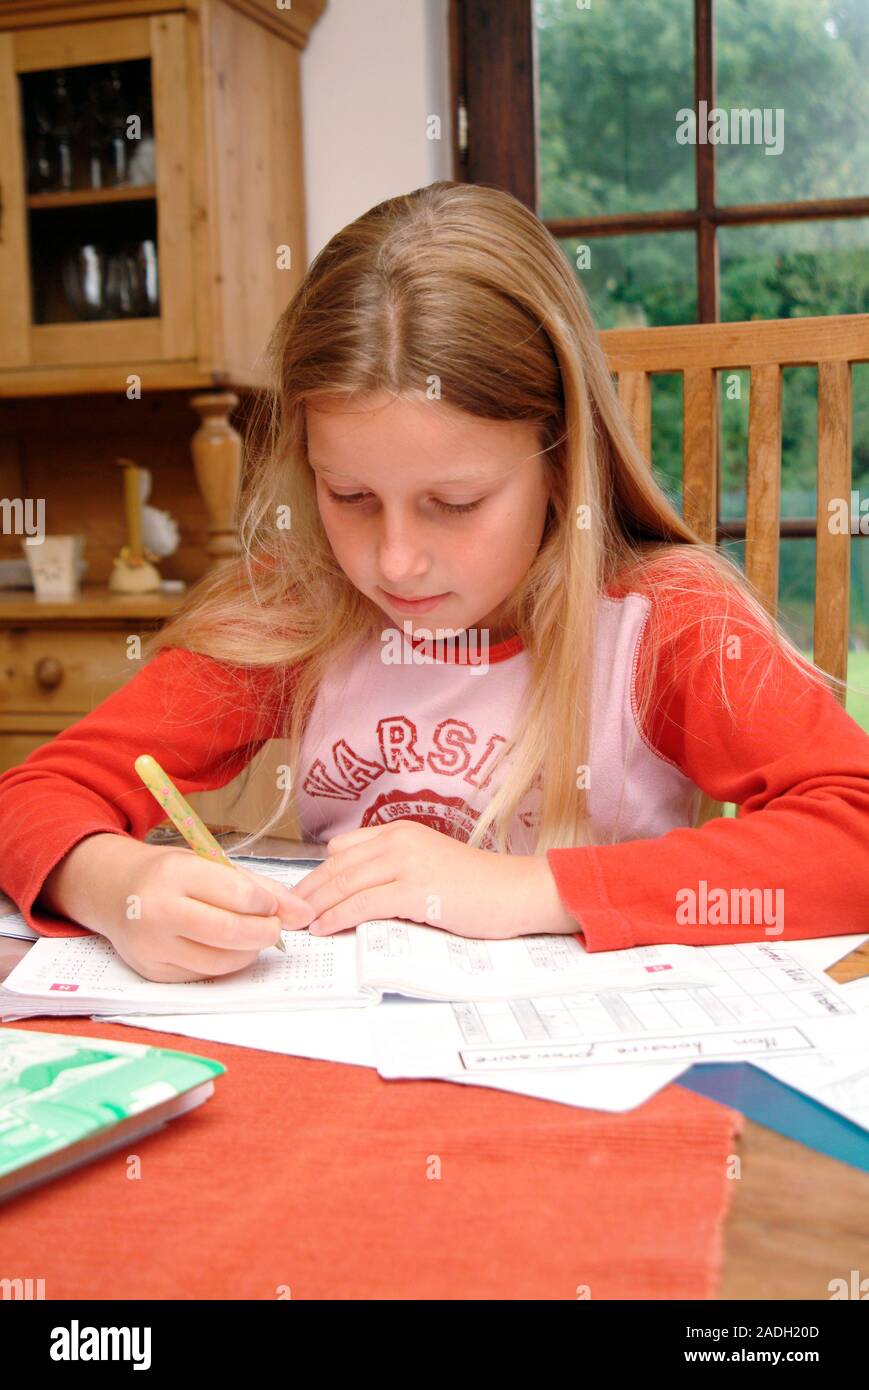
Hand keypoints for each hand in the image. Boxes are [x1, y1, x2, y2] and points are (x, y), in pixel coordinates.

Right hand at [41, 834, 315, 982]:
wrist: (114, 891)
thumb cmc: (170, 874)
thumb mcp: (209, 865)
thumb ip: (258, 887)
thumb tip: (304, 913)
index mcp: (175, 873)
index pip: (237, 894)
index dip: (267, 904)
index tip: (275, 905)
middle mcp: (158, 910)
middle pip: (229, 933)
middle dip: (265, 933)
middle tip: (275, 928)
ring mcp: (152, 945)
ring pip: (219, 962)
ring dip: (249, 952)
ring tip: (253, 938)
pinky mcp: (153, 971)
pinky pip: (203, 975)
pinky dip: (226, 964)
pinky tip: (228, 949)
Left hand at [290, 820, 577, 939]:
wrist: (517, 891)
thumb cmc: (477, 886)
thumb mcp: (428, 865)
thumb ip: (393, 869)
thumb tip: (354, 890)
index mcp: (399, 831)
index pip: (342, 850)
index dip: (316, 875)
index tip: (299, 897)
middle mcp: (399, 839)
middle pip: (337, 866)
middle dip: (306, 892)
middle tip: (283, 914)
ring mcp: (407, 862)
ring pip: (345, 883)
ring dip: (315, 906)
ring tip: (296, 925)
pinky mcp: (416, 889)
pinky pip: (364, 903)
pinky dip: (339, 918)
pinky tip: (324, 929)